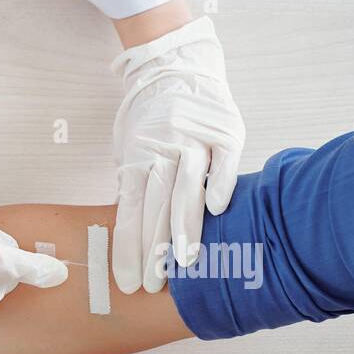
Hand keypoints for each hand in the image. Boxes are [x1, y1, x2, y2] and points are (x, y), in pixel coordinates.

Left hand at [111, 16, 244, 293]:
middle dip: (153, 250)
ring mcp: (194, 138)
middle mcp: (161, 150)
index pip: (128, 214)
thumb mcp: (128, 154)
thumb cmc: (148, 124)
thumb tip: (130, 238)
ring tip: (184, 262)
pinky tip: (217, 210)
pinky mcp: (225, 129)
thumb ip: (133, 189)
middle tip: (154, 284)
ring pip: (186, 187)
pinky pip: (222, 158)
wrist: (174, 69)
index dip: (128, 250)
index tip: (128, 283)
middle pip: (155, 207)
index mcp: (134, 160)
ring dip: (185, 227)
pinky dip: (219, 182)